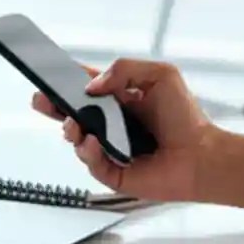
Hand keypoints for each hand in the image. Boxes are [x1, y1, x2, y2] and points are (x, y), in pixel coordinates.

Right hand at [30, 59, 243, 208]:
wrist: (202, 155)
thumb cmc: (186, 118)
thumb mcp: (160, 75)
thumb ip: (124, 69)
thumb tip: (92, 85)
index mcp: (120, 100)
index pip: (86, 89)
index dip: (67, 82)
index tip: (47, 74)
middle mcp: (111, 125)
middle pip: (72, 115)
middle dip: (53, 107)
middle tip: (41, 100)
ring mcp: (110, 150)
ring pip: (77, 140)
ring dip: (70, 130)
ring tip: (73, 124)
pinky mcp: (113, 174)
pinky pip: (91, 163)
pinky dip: (88, 153)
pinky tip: (91, 142)